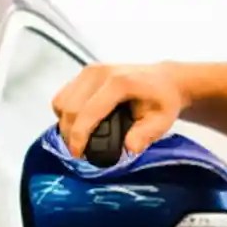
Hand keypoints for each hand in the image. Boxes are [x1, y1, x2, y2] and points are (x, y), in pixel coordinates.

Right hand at [51, 62, 188, 158]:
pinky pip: (63, 96)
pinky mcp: (84, 73)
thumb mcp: (162, 122)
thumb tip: (129, 148)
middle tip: (78, 152)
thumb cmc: (163, 101)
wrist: (164, 80)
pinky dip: (65, 113)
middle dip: (69, 135)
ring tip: (78, 138)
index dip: (78, 138)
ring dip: (65, 124)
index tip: (78, 155)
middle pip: (69, 108)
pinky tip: (78, 123)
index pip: (87, 113)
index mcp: (119, 83)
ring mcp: (90, 70)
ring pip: (61, 101)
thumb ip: (145, 135)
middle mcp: (100, 73)